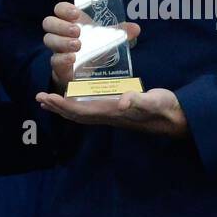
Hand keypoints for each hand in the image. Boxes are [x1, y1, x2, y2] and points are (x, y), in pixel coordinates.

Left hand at [36, 87, 188, 137]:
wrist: (176, 118)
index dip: (64, 105)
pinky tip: (74, 100)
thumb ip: (140, 100)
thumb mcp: (154, 101)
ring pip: (82, 113)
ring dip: (64, 108)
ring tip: (49, 101)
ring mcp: (113, 114)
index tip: (48, 98)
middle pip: (77, 114)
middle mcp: (110, 115)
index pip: (82, 110)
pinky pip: (91, 109)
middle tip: (40, 97)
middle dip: (57, 107)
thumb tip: (123, 101)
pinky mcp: (117, 110)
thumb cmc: (165, 108)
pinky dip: (77, 105)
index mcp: (114, 112)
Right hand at [42, 1, 139, 92]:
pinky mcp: (58, 65)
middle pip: (49, 22)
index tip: (76, 13)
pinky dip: (62, 58)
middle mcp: (60, 33)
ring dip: (62, 41)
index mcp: (71, 21)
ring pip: (49, 39)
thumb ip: (119, 32)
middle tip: (77, 31)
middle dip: (61, 25)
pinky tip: (73, 58)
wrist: (87, 72)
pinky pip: (54, 60)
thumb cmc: (94, 47)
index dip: (64, 9)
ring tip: (78, 45)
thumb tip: (136, 28)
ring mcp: (57, 49)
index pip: (59, 8)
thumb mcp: (107, 38)